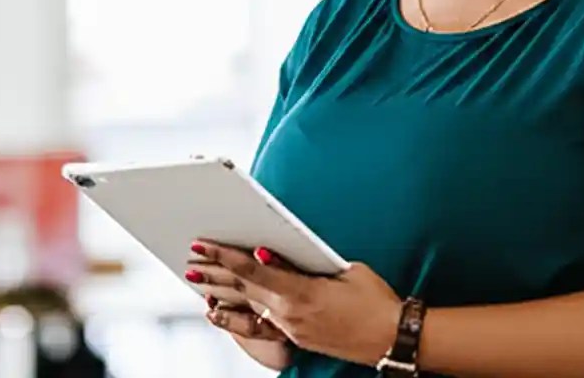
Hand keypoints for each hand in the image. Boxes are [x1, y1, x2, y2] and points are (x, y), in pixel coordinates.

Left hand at [187, 239, 402, 366]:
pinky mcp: (295, 339)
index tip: (204, 245)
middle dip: (215, 272)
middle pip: (244, 289)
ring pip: (248, 306)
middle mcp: (289, 314)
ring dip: (220, 294)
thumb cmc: (375, 300)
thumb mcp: (344, 271)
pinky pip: (258, 325)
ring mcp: (291, 329)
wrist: (393, 338)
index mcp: (301, 293)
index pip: (253, 270)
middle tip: (190, 259)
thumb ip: (305, 263)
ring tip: (196, 283)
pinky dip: (236, 317)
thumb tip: (272, 254)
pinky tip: (219, 312)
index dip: (225, 256)